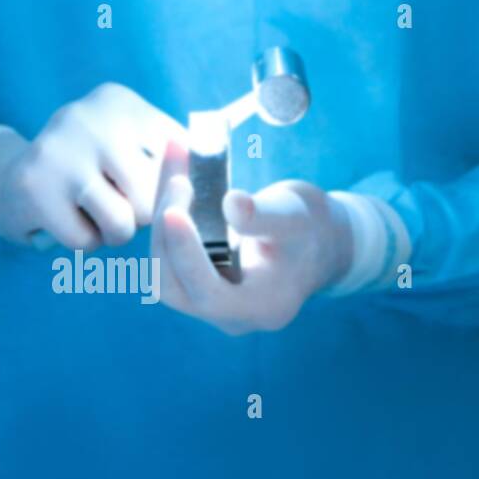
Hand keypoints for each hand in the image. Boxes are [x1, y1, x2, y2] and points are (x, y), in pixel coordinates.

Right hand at [0, 84, 182, 249]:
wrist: (8, 181)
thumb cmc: (89, 173)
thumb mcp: (130, 149)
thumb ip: (176, 161)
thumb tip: (203, 185)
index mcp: (121, 103)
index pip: (181, 158)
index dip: (171, 188)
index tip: (149, 183)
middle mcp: (89, 117)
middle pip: (153, 196)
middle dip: (140, 216)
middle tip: (114, 201)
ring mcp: (58, 150)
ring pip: (122, 224)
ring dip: (112, 234)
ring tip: (92, 214)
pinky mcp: (32, 188)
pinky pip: (85, 241)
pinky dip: (81, 242)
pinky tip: (63, 219)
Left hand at [152, 143, 353, 334]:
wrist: (317, 242)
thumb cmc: (312, 230)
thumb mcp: (297, 217)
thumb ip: (264, 215)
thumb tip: (230, 204)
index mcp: (260, 309)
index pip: (208, 294)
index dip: (186, 255)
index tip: (173, 210)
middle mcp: (230, 316)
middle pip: (173, 285)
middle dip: (166, 231)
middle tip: (177, 176)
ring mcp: (209, 303)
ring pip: (163, 269)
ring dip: (161, 217)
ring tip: (174, 162)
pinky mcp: (195, 282)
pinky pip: (168, 254)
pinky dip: (166, 216)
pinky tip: (174, 175)